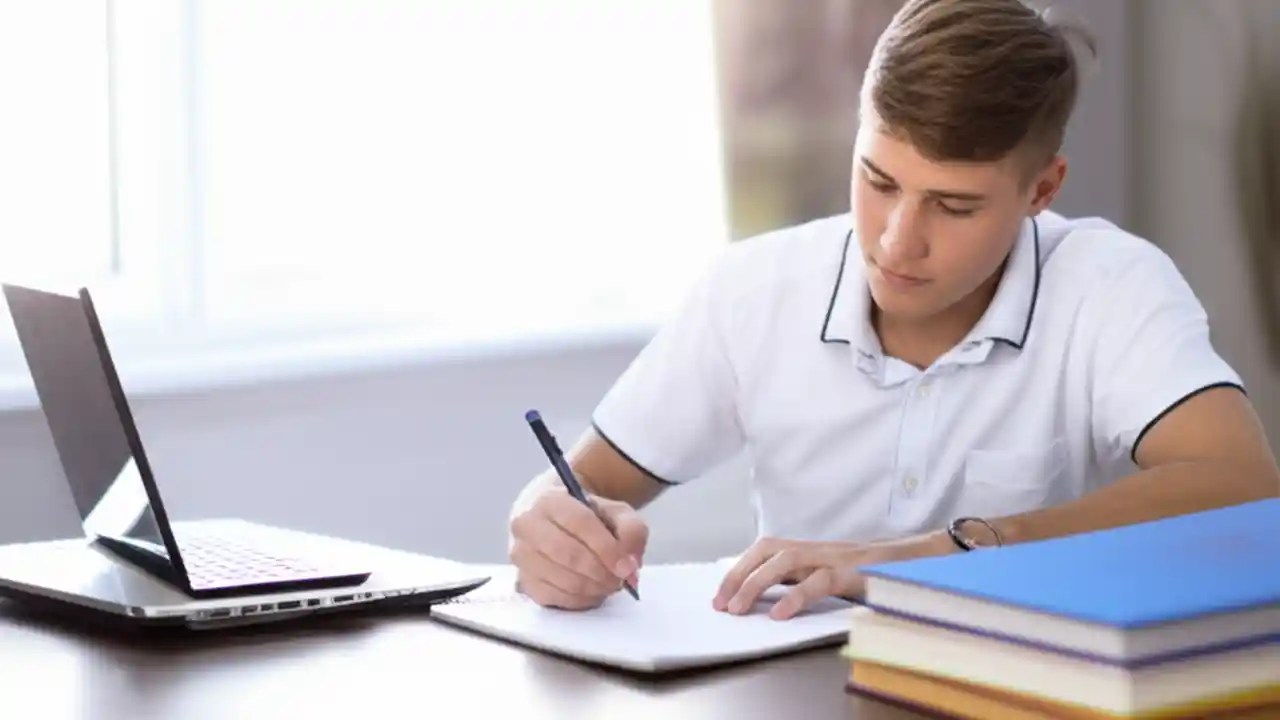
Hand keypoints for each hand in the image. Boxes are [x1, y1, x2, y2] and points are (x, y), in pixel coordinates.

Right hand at [508, 487, 647, 609]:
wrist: (557, 522)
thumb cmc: (588, 517)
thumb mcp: (616, 513)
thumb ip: (632, 531)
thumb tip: (630, 564)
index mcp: (550, 500)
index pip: (579, 522)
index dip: (606, 548)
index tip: (626, 566)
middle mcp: (527, 525)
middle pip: (567, 554)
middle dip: (600, 572)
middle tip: (620, 580)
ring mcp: (521, 555)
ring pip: (562, 579)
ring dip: (593, 588)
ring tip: (608, 584)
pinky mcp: (523, 581)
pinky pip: (555, 597)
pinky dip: (580, 600)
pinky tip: (592, 591)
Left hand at [712, 532, 952, 620]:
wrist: (925, 561)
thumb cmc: (879, 574)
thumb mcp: (837, 575)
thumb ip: (807, 581)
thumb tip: (770, 600)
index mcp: (814, 550)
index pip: (767, 549)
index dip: (741, 568)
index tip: (721, 595)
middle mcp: (820, 549)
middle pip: (768, 549)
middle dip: (739, 574)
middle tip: (721, 604)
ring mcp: (837, 557)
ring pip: (786, 559)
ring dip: (757, 582)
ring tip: (738, 608)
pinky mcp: (855, 571)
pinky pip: (820, 581)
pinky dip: (795, 597)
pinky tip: (779, 615)